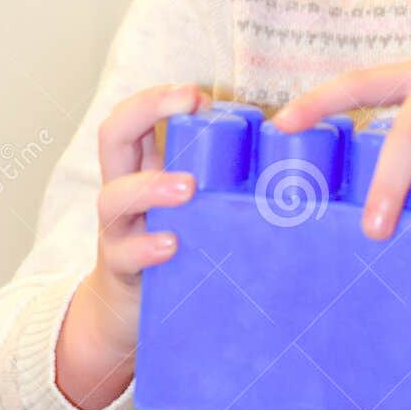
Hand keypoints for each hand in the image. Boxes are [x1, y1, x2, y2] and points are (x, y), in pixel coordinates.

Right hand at [55, 82, 210, 409]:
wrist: (129, 315)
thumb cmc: (177, 249)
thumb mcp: (193, 207)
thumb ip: (225, 181)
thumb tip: (298, 154)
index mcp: (143, 169)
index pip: (135, 117)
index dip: (158, 97)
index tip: (197, 94)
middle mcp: (123, 192)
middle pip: (112, 138)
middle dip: (145, 110)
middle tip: (190, 105)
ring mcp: (118, 231)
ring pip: (112, 198)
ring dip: (150, 186)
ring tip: (187, 187)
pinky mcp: (121, 271)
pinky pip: (125, 255)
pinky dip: (146, 248)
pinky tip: (171, 246)